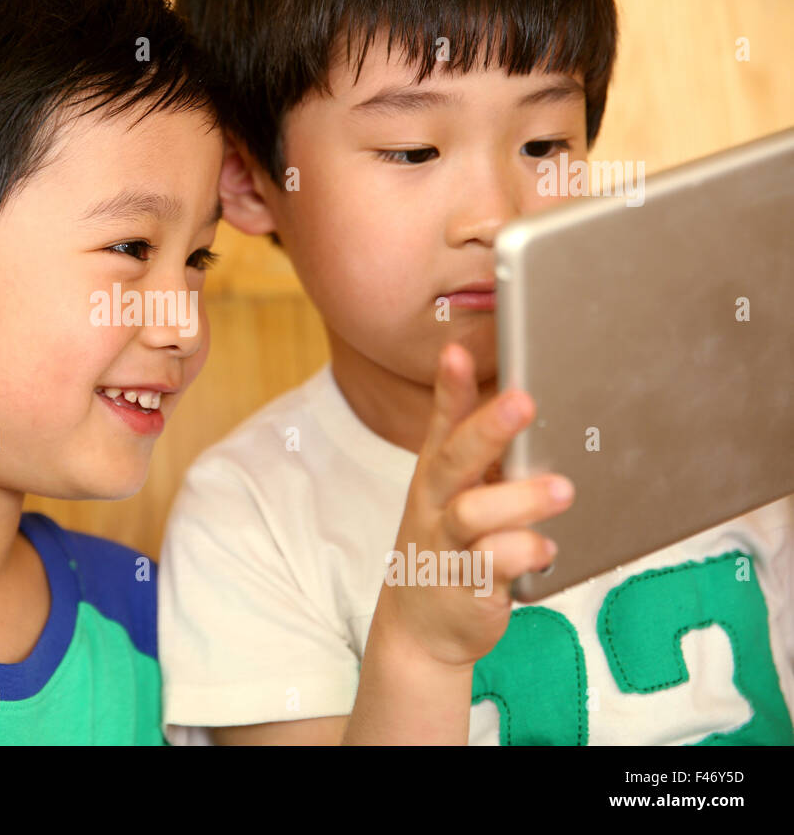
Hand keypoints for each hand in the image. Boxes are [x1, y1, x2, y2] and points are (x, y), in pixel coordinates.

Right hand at [376, 341, 574, 668]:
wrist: (418, 627)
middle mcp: (436, 505)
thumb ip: (481, 456)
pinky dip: (522, 553)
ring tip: (562, 490)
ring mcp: (447, 545)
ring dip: (518, 499)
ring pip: (472, 514)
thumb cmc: (450, 548)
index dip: (447, 388)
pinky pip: (492, 565)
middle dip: (487, 430)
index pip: (440, 425)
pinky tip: (546, 548)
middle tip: (523, 402)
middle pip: (452, 460)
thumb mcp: (454, 496)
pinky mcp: (466, 586)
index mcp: (436, 477)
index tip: (455, 352)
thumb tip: (523, 403)